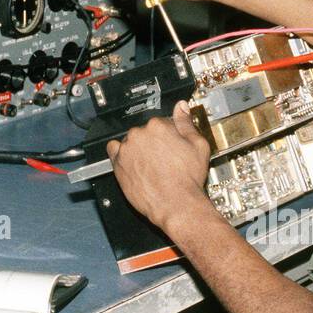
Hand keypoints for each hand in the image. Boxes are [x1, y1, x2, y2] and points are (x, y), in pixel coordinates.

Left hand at [106, 101, 213, 232]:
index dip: (168, 134)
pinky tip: (131, 162)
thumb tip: (182, 108)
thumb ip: (187, 123)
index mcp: (158, 126)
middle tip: (163, 157)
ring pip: (131, 142)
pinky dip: (120, 154)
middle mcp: (139, 134)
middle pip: (145, 132)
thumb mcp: (198, 146)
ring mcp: (127, 149)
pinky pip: (113, 151)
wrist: (176, 204)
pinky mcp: (118, 163)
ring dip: (138, 149)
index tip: (170, 143)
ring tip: (150, 163)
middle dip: (153, 142)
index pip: (160, 122)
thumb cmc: (187, 180)